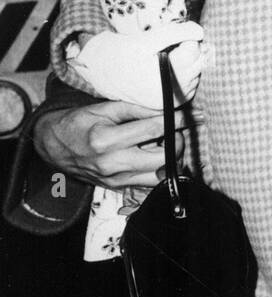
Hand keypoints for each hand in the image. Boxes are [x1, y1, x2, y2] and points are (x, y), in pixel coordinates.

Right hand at [33, 99, 188, 188]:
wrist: (54, 147)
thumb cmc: (80, 123)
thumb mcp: (103, 108)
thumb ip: (135, 108)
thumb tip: (166, 108)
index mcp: (105, 140)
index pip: (152, 129)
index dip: (176, 120)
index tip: (192, 114)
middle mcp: (112, 164)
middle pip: (162, 158)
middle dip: (177, 142)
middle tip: (178, 130)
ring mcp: (116, 180)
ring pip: (160, 175)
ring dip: (172, 158)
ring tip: (170, 143)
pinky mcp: (119, 188)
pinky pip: (150, 183)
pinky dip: (161, 171)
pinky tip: (162, 156)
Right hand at [67, 22, 205, 108]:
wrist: (107, 74)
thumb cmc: (125, 53)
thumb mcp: (147, 39)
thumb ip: (175, 32)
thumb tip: (201, 31)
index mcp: (163, 74)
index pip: (193, 50)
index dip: (187, 37)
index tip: (175, 34)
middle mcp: (171, 91)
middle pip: (198, 62)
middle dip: (189, 50)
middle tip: (171, 45)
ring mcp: (173, 99)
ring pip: (197, 73)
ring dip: (188, 63)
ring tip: (167, 57)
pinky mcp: (174, 103)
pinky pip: (192, 85)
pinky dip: (186, 75)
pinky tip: (170, 69)